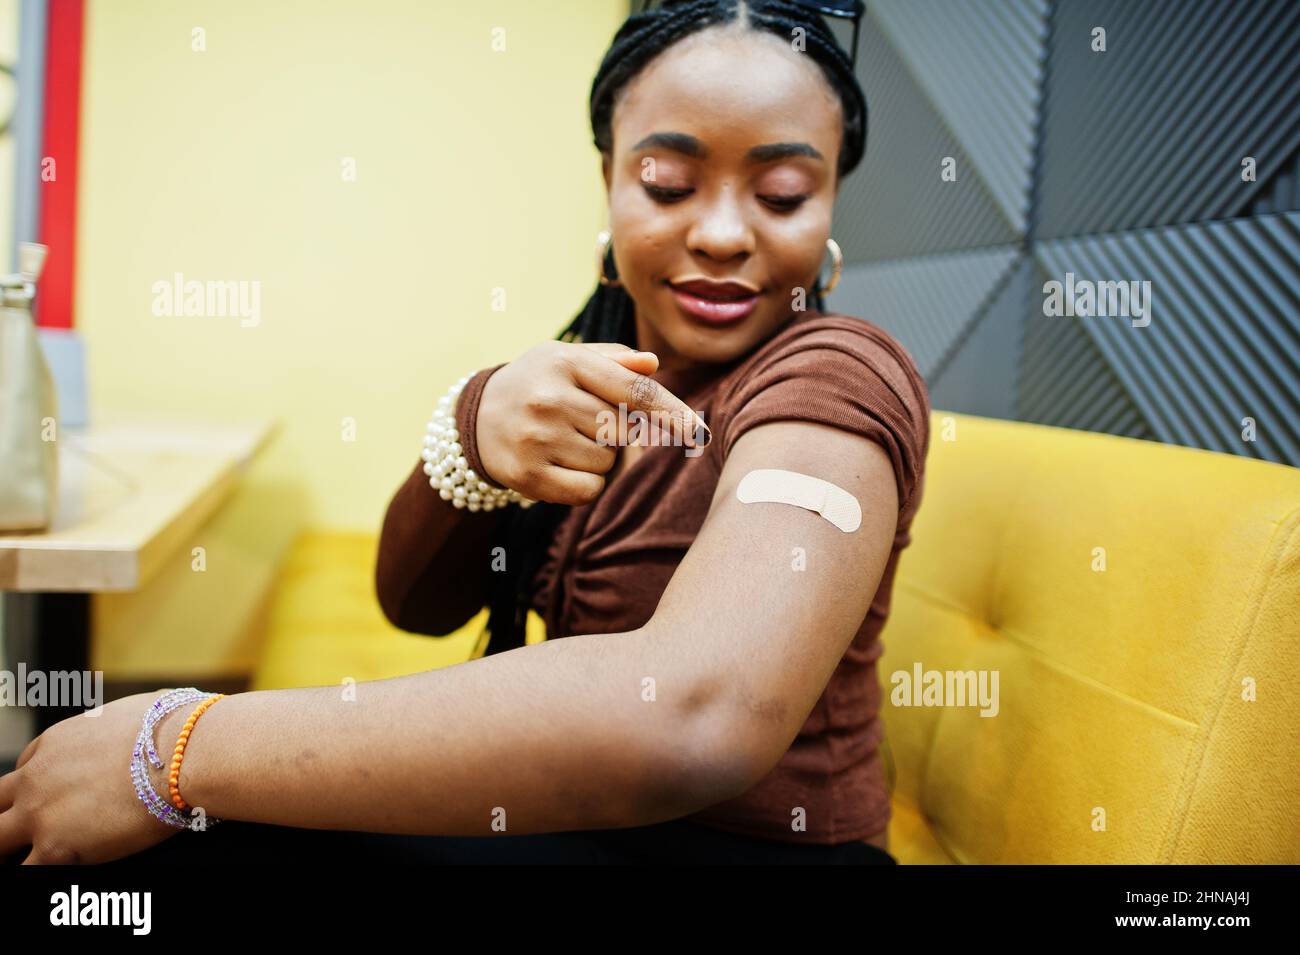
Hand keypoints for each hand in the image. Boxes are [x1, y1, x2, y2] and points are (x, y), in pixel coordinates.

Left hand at [0, 693, 189, 863]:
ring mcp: (41, 814)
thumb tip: (149, 718)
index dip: (36, 787)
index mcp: (55, 742)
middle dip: (7, 817)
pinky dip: (34, 871)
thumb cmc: (174, 728)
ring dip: (9, 849)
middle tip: (22, 832)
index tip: (53, 798)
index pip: (24, 768)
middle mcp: (38, 776)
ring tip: (26, 857)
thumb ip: (123, 722)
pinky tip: (54, 869)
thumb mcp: (135, 710)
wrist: (185, 752)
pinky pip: (24, 871)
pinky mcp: (56, 847)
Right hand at [475, 341, 709, 505]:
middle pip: (625, 430)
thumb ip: (613, 360)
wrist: (475, 418)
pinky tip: (560, 465)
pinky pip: (588, 489)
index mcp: (565, 362)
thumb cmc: (537, 382)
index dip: (672, 411)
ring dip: (599, 456)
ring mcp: (536, 439)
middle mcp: (549, 399)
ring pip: (608, 461)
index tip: (699, 430)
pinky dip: (585, 482)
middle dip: (618, 431)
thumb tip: (653, 365)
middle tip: (585, 422)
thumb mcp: (566, 358)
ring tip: (565, 440)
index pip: (634, 391)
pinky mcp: (527, 476)